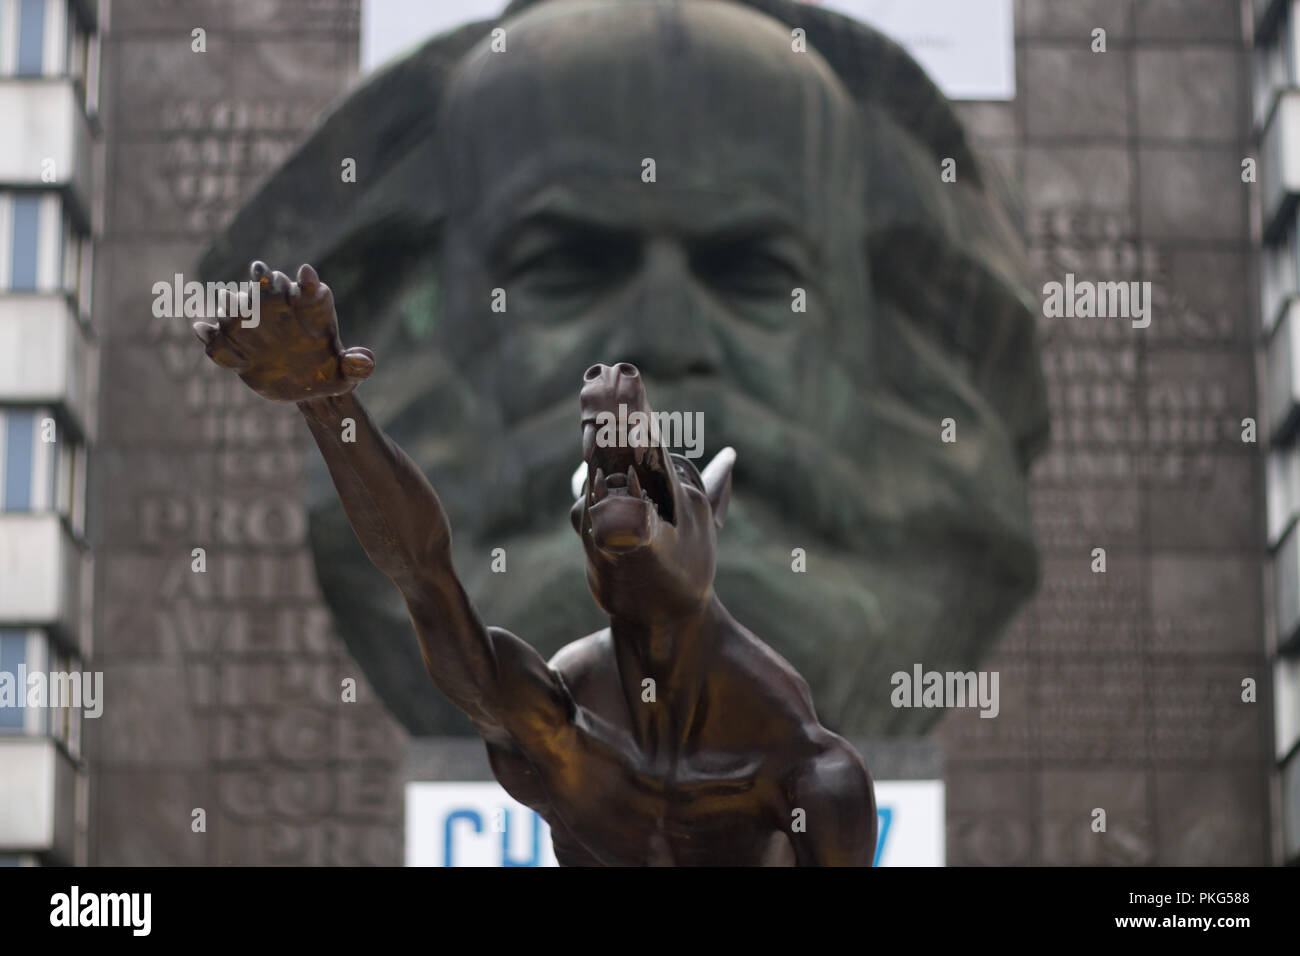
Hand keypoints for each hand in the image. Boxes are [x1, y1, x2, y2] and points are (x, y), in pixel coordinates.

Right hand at [192, 261, 374, 403]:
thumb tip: (366, 360)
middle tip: (262, 273)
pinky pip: (220, 340)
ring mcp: (255, 326)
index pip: (310, 290)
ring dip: (232, 302)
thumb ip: (356, 366)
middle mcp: (280, 311)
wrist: (306, 389)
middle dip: (264, 280)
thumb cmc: (331, 375)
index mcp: (311, 312)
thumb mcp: (347, 375)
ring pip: (239, 308)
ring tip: (228, 301)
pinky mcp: (237, 347)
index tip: (307, 273)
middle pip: (269, 289)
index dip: (308, 282)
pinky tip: (202, 330)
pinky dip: (210, 335)